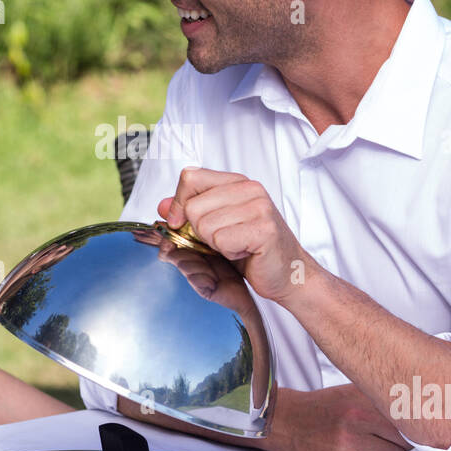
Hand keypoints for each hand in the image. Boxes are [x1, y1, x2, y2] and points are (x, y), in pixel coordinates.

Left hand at [158, 167, 306, 304]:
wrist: (288, 273)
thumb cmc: (252, 251)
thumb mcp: (215, 227)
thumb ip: (189, 212)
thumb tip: (162, 205)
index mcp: (237, 182)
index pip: (190, 177)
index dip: (178, 203)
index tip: (180, 223)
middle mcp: (250, 188)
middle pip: (193, 206)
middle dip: (200, 232)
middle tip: (224, 240)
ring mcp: (259, 207)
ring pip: (204, 225)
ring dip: (216, 245)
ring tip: (238, 246)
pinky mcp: (264, 229)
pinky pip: (221, 240)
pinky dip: (229, 254)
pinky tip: (246, 253)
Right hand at [258, 383, 412, 450]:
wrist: (288, 420)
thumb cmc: (323, 407)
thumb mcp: (351, 391)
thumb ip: (379, 398)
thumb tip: (413, 408)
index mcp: (362, 398)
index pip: (405, 418)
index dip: (410, 426)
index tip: (409, 428)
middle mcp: (357, 417)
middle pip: (403, 440)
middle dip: (399, 442)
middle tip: (386, 439)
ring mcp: (349, 440)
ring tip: (371, 447)